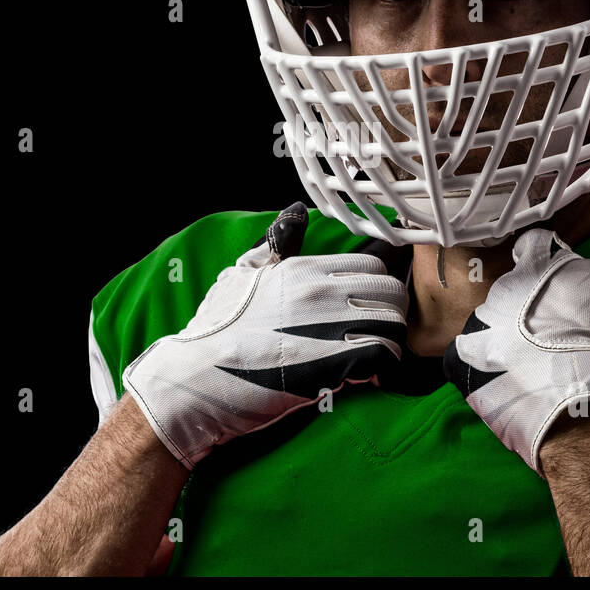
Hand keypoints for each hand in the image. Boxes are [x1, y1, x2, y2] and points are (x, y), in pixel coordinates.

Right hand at [124, 202, 407, 468]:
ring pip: (394, 324)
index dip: (377, 286)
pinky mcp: (332, 365)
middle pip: (392, 291)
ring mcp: (328, 327)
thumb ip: (277, 243)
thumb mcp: (242, 274)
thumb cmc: (217, 329)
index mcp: (304, 269)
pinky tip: (366, 374)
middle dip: (392, 312)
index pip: (374, 264)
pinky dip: (383, 366)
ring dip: (391, 341)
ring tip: (373, 355)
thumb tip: (296, 211)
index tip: (368, 305)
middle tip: (377, 332)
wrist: (195, 379)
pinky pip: (383, 356)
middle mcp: (321, 292)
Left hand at [443, 193, 589, 475]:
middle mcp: (498, 289)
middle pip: (511, 287)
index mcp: (535, 264)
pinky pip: (466, 355)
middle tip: (556, 331)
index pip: (534, 245)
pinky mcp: (460, 364)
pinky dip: (484, 364)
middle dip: (530, 303)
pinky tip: (511, 376)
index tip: (564, 281)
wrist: (586, 414)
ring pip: (488, 320)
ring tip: (535, 360)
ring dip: (506, 334)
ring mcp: (476, 326)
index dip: (550, 261)